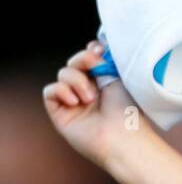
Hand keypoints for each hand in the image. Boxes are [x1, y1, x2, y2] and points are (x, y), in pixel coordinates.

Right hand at [42, 39, 151, 169]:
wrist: (123, 138)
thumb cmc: (128, 112)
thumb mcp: (120, 78)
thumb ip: (108, 61)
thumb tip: (97, 45)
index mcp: (104, 83)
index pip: (89, 59)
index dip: (90, 52)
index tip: (99, 52)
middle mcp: (88, 92)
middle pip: (74, 63)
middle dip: (83, 60)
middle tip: (96, 66)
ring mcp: (73, 103)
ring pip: (63, 74)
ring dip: (76, 80)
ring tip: (90, 98)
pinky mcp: (61, 114)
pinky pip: (50, 91)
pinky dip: (61, 91)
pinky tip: (75, 102)